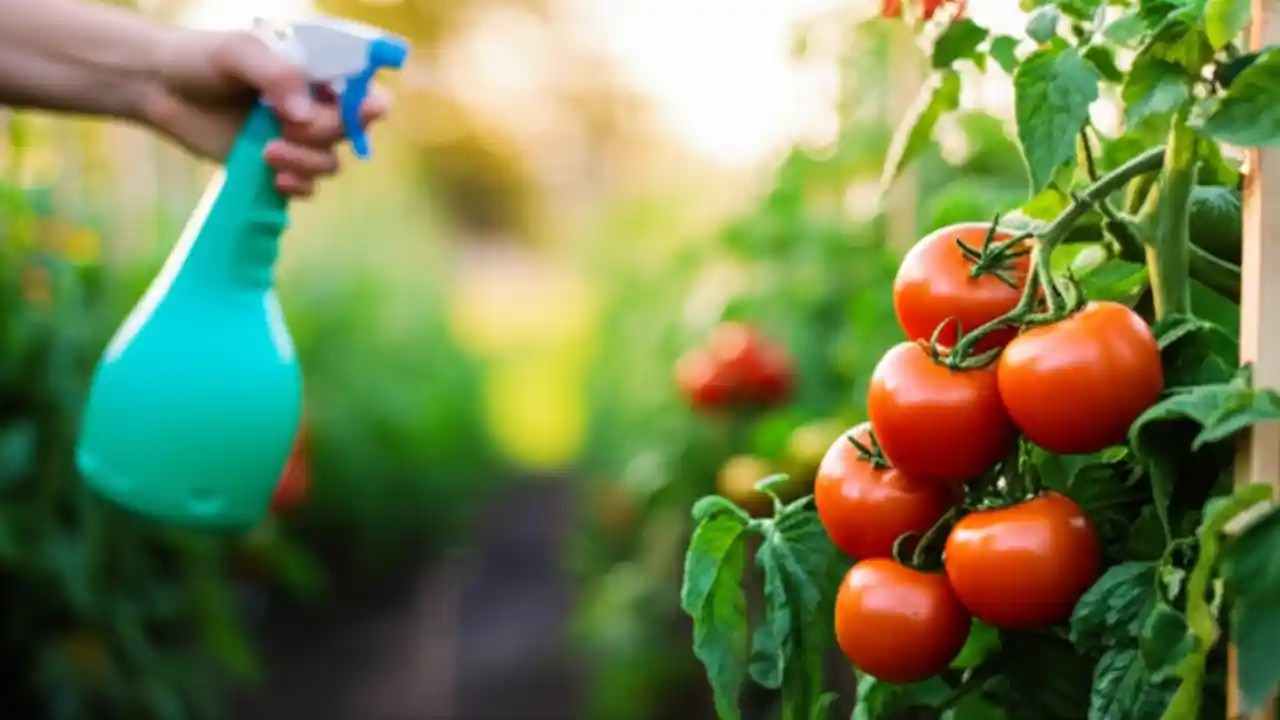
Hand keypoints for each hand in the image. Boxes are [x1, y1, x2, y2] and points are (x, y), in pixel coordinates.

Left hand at [141, 28, 389, 197]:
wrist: (162, 88)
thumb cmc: (202, 58)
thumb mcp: (238, 53)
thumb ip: (277, 75)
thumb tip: (304, 115)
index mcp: (317, 71)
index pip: (365, 87)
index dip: (370, 103)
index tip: (361, 110)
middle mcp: (315, 105)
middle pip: (351, 130)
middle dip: (322, 133)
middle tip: (283, 126)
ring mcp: (299, 138)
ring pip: (330, 162)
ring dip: (305, 162)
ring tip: (267, 152)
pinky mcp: (280, 165)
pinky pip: (308, 186)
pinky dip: (297, 186)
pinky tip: (274, 178)